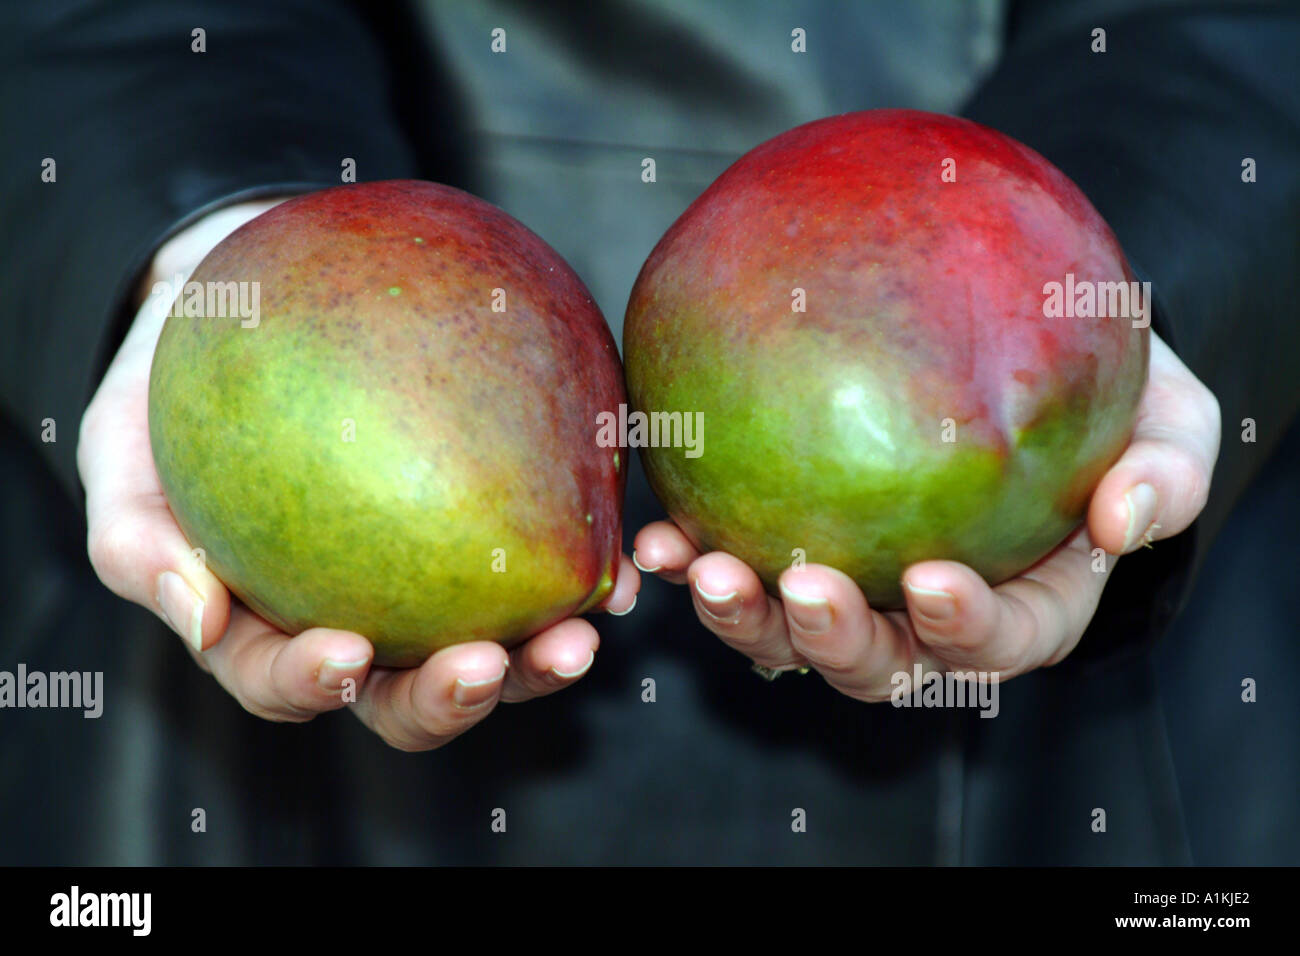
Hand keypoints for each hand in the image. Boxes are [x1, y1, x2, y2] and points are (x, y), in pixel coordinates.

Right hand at [77, 198, 638, 749]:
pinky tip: (627, 561)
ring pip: (495, 645)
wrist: (243, 309)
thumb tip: (195, 614)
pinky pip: (542, 559)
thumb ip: (139, 540)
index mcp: (271, 628)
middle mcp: (363, 619)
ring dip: (542, 657)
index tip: (347, 651)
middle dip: (456, 696)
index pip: (292, 681)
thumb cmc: (169, 392)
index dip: (317, 683)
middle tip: (495, 662)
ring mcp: (431, 581)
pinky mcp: (490, 528)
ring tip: (585, 628)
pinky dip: (585, 567)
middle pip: (410, 691)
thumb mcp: (120, 456)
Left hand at [633, 332, 1218, 698]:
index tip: (932, 582)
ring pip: (790, 639)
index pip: (994, 642)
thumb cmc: (1112, 415)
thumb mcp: (1170, 431)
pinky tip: (662, 533)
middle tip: (797, 588)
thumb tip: (1129, 514)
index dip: (964, 628)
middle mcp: (926, 623)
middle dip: (832, 637)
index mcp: (1021, 610)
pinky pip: (740, 575)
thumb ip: (1165, 476)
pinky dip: (695, 565)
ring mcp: (855, 595)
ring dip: (740, 613)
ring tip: (696, 566)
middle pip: (875, 664)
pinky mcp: (792, 552)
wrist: (1033, 379)